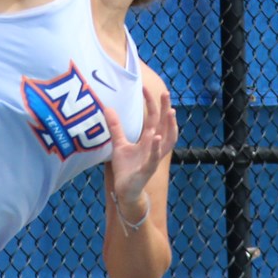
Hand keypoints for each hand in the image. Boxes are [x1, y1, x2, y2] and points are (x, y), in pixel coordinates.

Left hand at [101, 84, 176, 213]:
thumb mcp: (119, 144)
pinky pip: (154, 158)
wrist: (125, 190)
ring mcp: (153, 158)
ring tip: (170, 112)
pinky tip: (155, 137)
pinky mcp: (147, 169)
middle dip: (166, 109)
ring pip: (167, 141)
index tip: (144, 87)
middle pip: (164, 125)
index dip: (151, 103)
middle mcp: (154, 147)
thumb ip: (116, 127)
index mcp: (148, 140)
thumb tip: (108, 108)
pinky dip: (155, 147)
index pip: (153, 118)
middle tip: (166, 93)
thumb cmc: (126, 168)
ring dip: (170, 127)